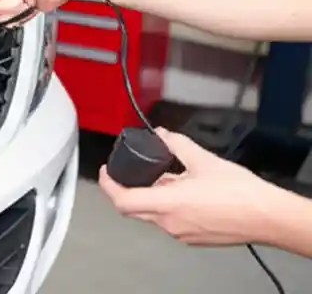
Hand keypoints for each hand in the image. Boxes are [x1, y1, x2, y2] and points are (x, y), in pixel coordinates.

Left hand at [98, 128, 286, 246]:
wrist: (267, 216)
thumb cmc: (239, 193)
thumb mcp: (202, 159)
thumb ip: (176, 144)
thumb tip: (162, 134)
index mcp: (167, 204)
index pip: (122, 200)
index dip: (108, 185)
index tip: (105, 172)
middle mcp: (169, 223)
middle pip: (134, 209)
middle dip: (129, 189)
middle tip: (132, 172)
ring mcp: (181, 234)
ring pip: (153, 215)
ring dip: (153, 197)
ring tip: (168, 179)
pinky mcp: (193, 239)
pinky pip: (170, 222)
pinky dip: (168, 207)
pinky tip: (184, 193)